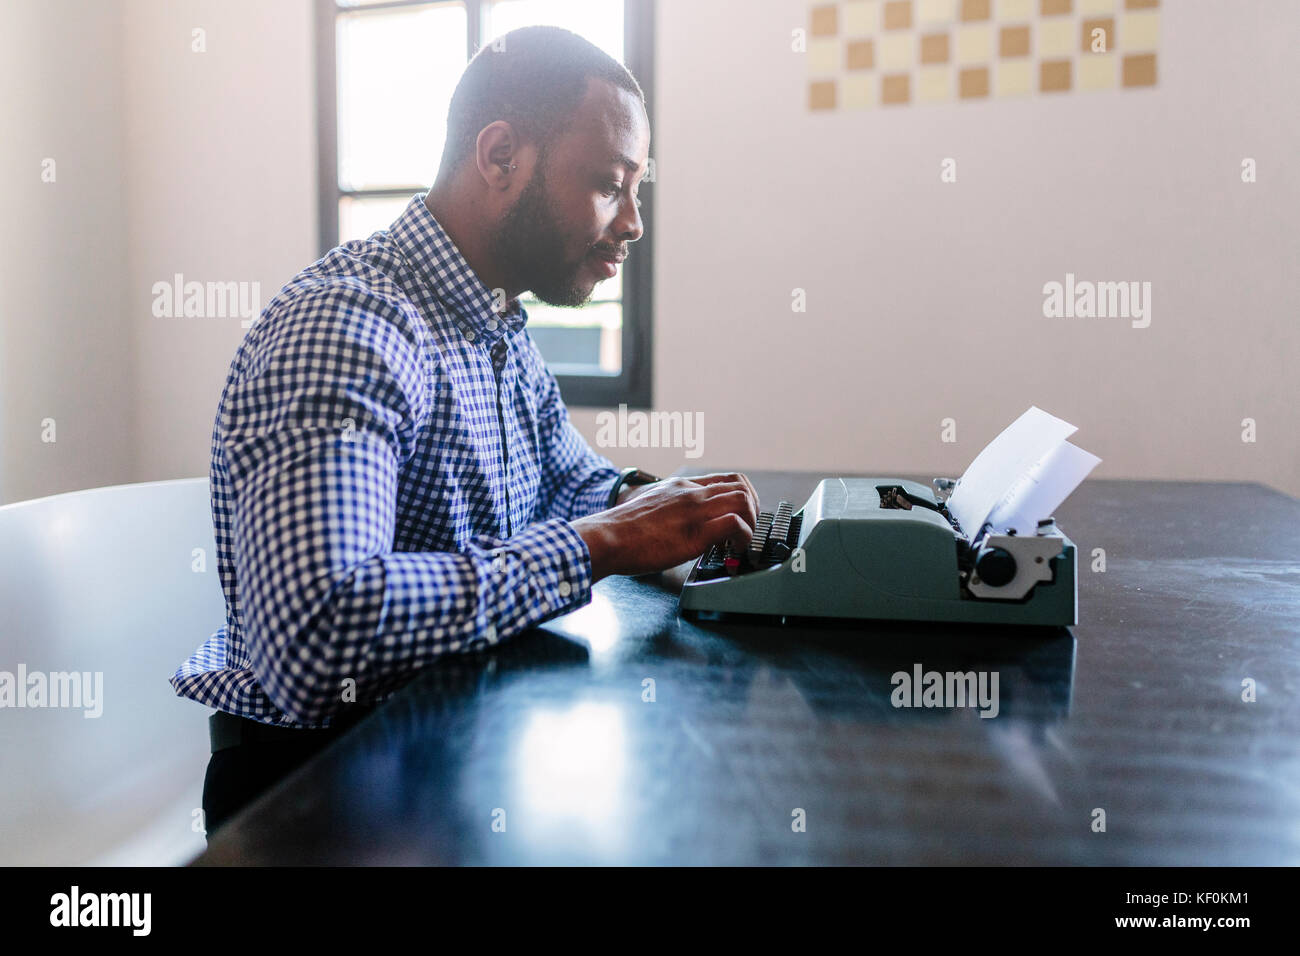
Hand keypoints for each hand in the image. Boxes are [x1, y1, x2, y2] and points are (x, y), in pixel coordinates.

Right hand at [574, 473, 759, 579]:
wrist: (606, 538)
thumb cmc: (622, 531)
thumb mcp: (651, 508)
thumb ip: (671, 510)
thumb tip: (680, 526)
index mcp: (681, 486)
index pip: (726, 479)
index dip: (743, 497)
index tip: (742, 516)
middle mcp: (691, 493)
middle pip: (741, 487)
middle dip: (753, 510)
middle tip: (748, 531)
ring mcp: (694, 511)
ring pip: (743, 500)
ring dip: (751, 523)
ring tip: (742, 542)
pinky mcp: (695, 533)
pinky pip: (735, 524)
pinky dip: (744, 537)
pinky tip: (735, 550)